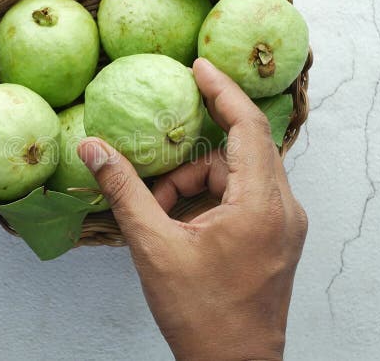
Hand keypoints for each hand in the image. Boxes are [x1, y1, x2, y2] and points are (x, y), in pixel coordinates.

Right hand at [77, 58, 306, 359]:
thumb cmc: (201, 314)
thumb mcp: (153, 246)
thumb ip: (124, 190)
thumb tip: (93, 150)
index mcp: (261, 205)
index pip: (247, 126)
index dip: (221, 90)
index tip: (197, 66)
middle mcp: (285, 209)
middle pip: (239, 152)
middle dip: (191, 158)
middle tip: (156, 175)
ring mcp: (286, 225)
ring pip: (239, 176)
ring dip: (196, 185)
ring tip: (162, 215)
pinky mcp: (279, 238)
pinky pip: (245, 197)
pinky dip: (211, 201)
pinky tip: (182, 227)